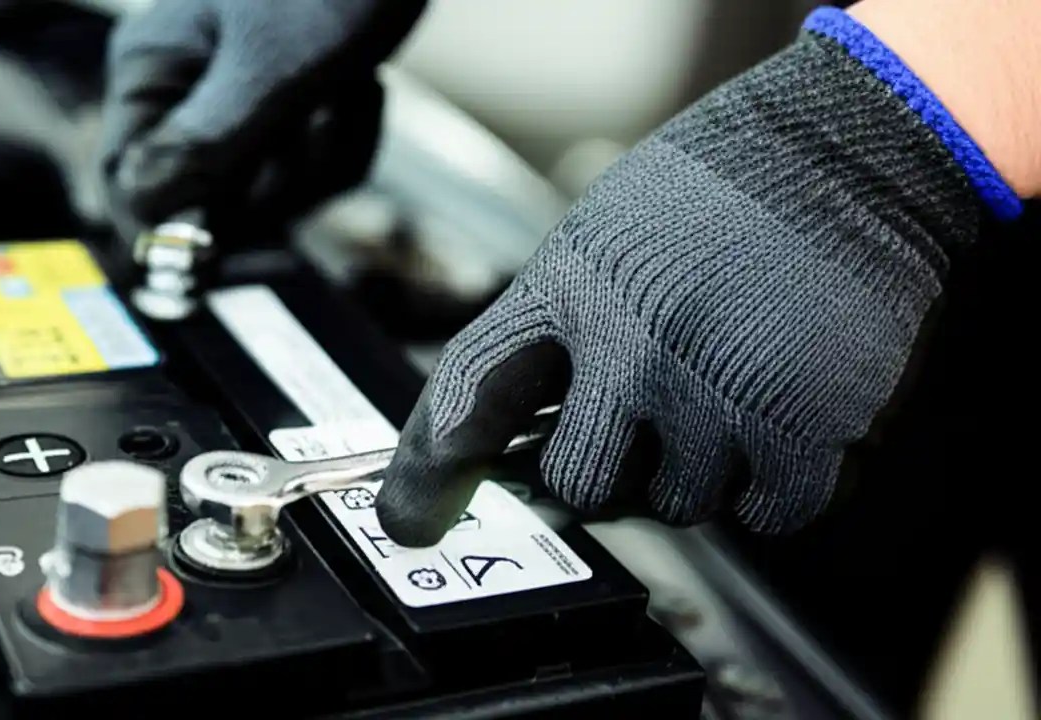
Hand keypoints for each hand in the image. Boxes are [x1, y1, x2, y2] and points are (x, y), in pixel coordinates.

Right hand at [99, 0, 425, 240]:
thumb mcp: (270, 67)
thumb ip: (206, 143)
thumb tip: (146, 210)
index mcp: (154, 70)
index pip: (126, 183)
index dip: (169, 225)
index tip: (216, 241)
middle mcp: (186, 92)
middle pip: (208, 203)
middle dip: (276, 181)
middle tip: (312, 119)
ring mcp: (239, 106)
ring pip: (269, 194)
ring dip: (323, 159)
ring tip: (344, 92)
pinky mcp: (288, 114)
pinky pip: (311, 172)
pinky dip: (347, 142)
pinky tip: (360, 93)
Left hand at [375, 25, 984, 546]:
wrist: (847, 152)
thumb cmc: (716, 192)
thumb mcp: (598, 237)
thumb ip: (552, 330)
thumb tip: (504, 431)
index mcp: (569, 289)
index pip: (467, 399)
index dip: (428, 473)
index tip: (412, 520)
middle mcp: (632, 347)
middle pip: (579, 485)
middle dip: (606, 469)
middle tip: (644, 419)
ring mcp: (717, 391)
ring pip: (678, 505)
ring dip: (698, 469)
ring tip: (727, 384)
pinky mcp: (805, 426)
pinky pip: (765, 514)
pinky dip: (770, 484)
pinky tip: (773, 415)